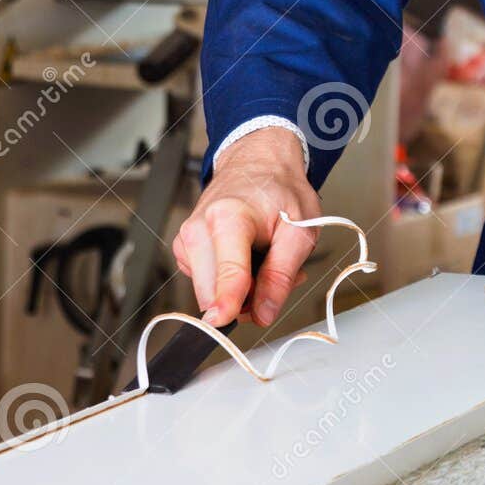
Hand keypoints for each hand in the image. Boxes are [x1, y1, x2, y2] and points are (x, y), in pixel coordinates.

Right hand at [172, 127, 321, 327]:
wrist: (257, 164)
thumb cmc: (279, 191)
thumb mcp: (300, 231)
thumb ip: (282, 275)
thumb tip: (264, 313)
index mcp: (229, 219)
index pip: (227, 271)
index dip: (229, 302)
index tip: (224, 321)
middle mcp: (199, 230)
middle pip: (213, 292)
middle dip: (246, 299)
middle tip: (276, 274)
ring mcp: (186, 241)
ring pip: (209, 294)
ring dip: (240, 291)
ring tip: (263, 260)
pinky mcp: (184, 250)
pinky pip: (206, 284)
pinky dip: (229, 282)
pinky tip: (246, 259)